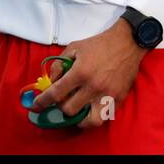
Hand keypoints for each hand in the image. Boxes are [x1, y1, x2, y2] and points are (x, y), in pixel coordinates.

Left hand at [31, 20, 146, 129]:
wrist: (127, 42)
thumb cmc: (99, 44)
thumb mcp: (74, 47)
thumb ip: (59, 65)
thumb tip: (52, 82)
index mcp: (81, 72)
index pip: (56, 93)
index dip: (43, 101)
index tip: (36, 105)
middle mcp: (93, 86)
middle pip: (69, 109)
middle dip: (61, 106)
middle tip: (63, 99)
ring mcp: (108, 95)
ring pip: (89, 121)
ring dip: (79, 118)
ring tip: (78, 111)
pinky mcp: (119, 98)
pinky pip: (104, 116)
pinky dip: (95, 115)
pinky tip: (92, 108)